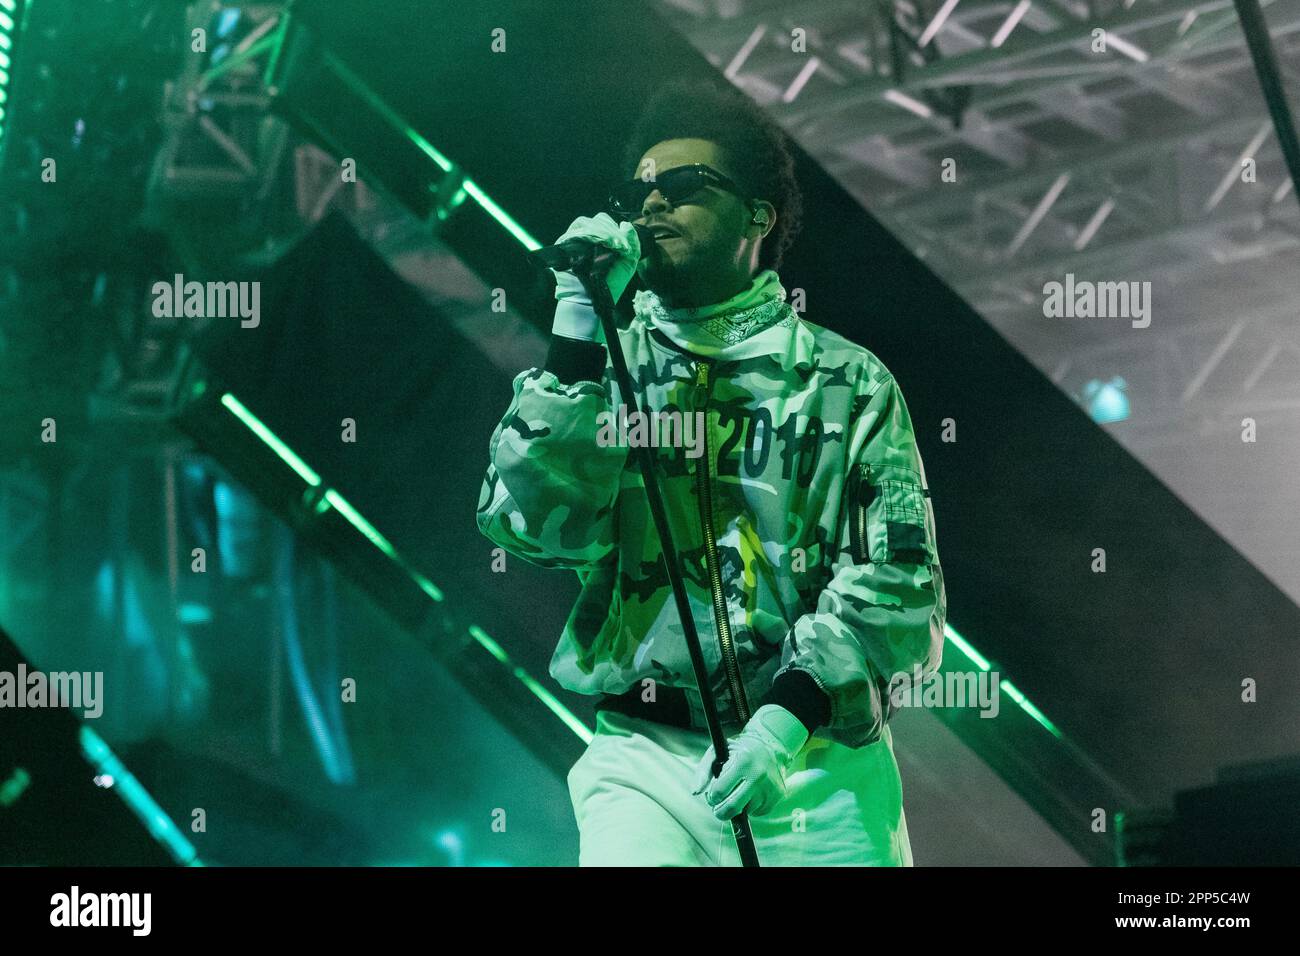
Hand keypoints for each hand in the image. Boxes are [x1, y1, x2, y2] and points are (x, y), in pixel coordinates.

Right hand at [550, 213, 640, 343]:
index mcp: (601, 239)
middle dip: (610, 230)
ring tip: (611, 245)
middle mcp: (586, 238)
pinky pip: (575, 234)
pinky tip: (600, 244)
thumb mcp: (628, 263)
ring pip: (585, 223)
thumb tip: (625, 223)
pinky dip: (590, 236)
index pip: (605, 222)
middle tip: (619, 246)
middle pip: (596, 220)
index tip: (623, 246)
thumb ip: (632, 242)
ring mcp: (573, 241)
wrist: (595, 300)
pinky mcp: (564, 246)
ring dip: (601, 232)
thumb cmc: (611, 284)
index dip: (614, 229)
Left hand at [691, 704, 809, 819]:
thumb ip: (703, 771)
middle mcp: (758, 776)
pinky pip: (757, 812)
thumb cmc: (738, 751)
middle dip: (720, 812)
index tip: (712, 794)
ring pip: (745, 812)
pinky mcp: (776, 797)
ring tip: (737, 793)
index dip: (711, 796)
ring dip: (737, 807)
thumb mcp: (718, 752)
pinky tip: (750, 793)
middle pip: (732, 808)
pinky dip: (750, 807)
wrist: (770, 748)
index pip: (719, 791)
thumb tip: (695, 792)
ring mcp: (769, 788)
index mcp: (742, 761)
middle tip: (717, 808)